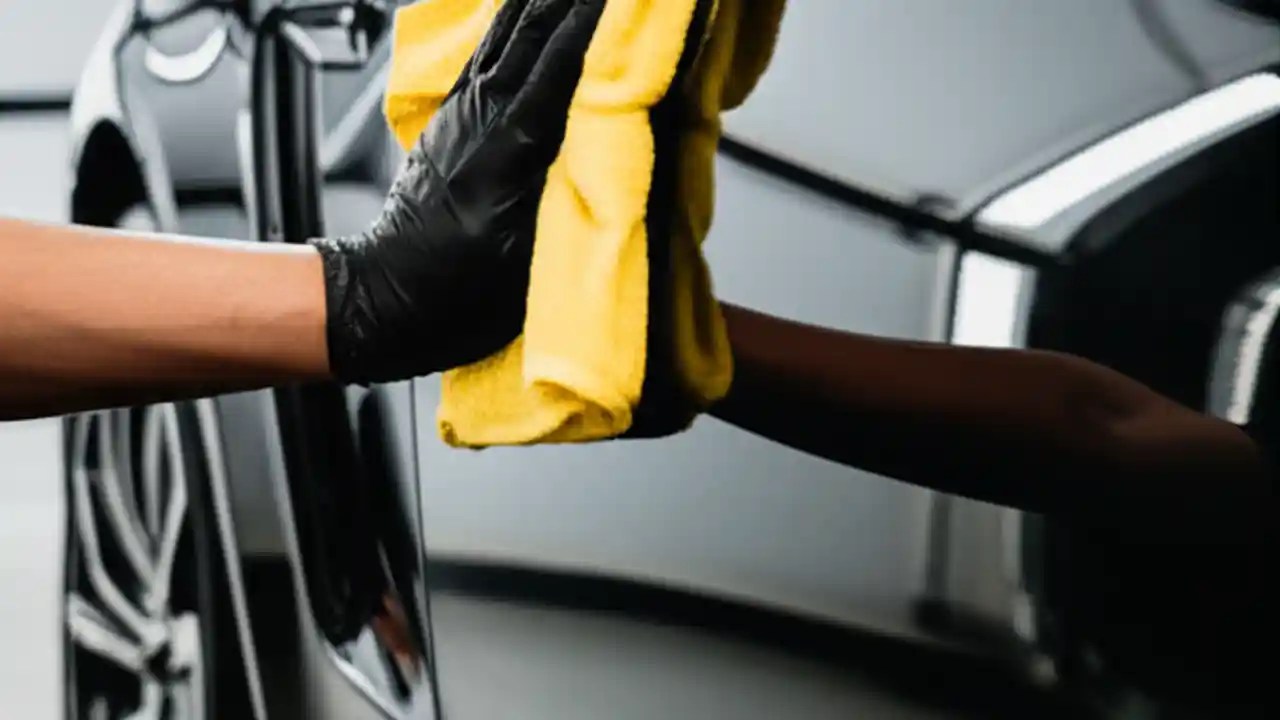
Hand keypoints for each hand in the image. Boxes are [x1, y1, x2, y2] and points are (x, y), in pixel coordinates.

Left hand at [312, 0, 603, 383]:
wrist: (393, 295)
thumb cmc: (465, 288)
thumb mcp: (536, 249)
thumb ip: (578, 187)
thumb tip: (625, 141)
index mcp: (511, 142)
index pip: (565, 58)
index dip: (600, 19)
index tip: (635, 2)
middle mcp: (484, 110)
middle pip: (536, 26)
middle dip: (576, 1)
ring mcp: (463, 106)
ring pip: (509, 26)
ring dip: (545, 0)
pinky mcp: (452, 112)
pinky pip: (490, 45)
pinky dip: (515, 15)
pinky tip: (531, 4)